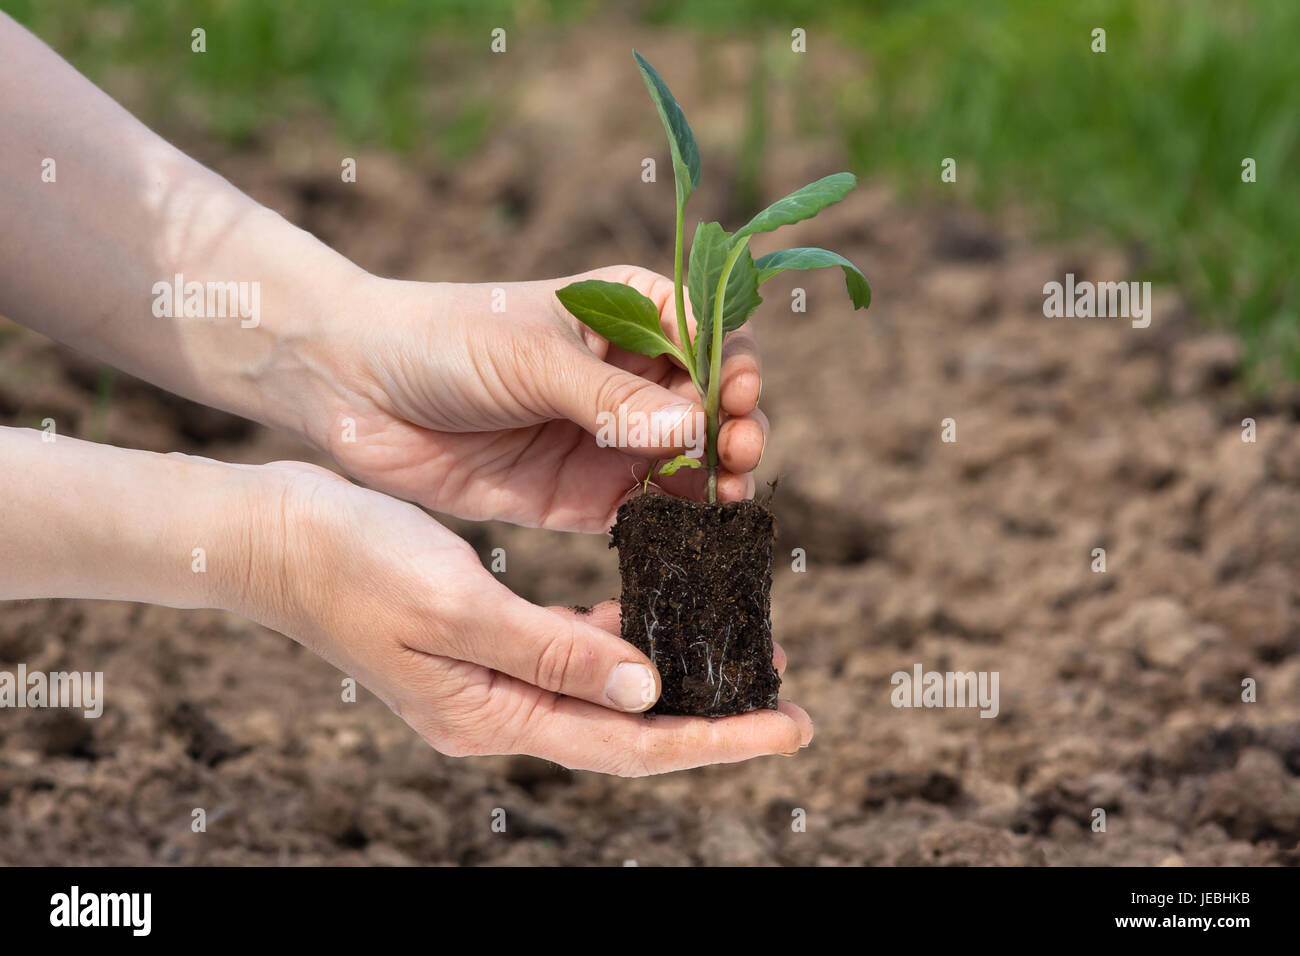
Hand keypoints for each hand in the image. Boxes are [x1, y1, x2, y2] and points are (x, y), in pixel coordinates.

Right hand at [259, 462, 812, 774]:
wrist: (273, 536)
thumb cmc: (353, 564)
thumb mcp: (459, 605)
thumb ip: (554, 652)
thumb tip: (649, 688)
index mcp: (491, 715)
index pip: (628, 744)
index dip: (715, 738)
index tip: (790, 725)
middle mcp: (497, 707)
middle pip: (628, 726)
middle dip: (710, 711)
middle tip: (786, 690)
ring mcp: (490, 675)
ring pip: (606, 686)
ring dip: (672, 671)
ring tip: (737, 648)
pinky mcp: (485, 638)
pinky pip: (574, 647)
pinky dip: (622, 632)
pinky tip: (656, 603)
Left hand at [316, 266, 767, 530]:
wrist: (356, 392)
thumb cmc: (443, 342)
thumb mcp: (530, 359)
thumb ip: (610, 398)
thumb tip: (695, 428)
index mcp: (627, 314)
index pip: (709, 336)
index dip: (735, 366)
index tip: (736, 395)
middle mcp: (628, 379)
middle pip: (711, 407)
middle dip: (737, 429)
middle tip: (740, 453)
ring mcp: (609, 440)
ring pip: (688, 465)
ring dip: (717, 482)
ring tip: (729, 498)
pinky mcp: (583, 494)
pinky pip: (645, 513)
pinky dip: (674, 525)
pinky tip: (691, 534)